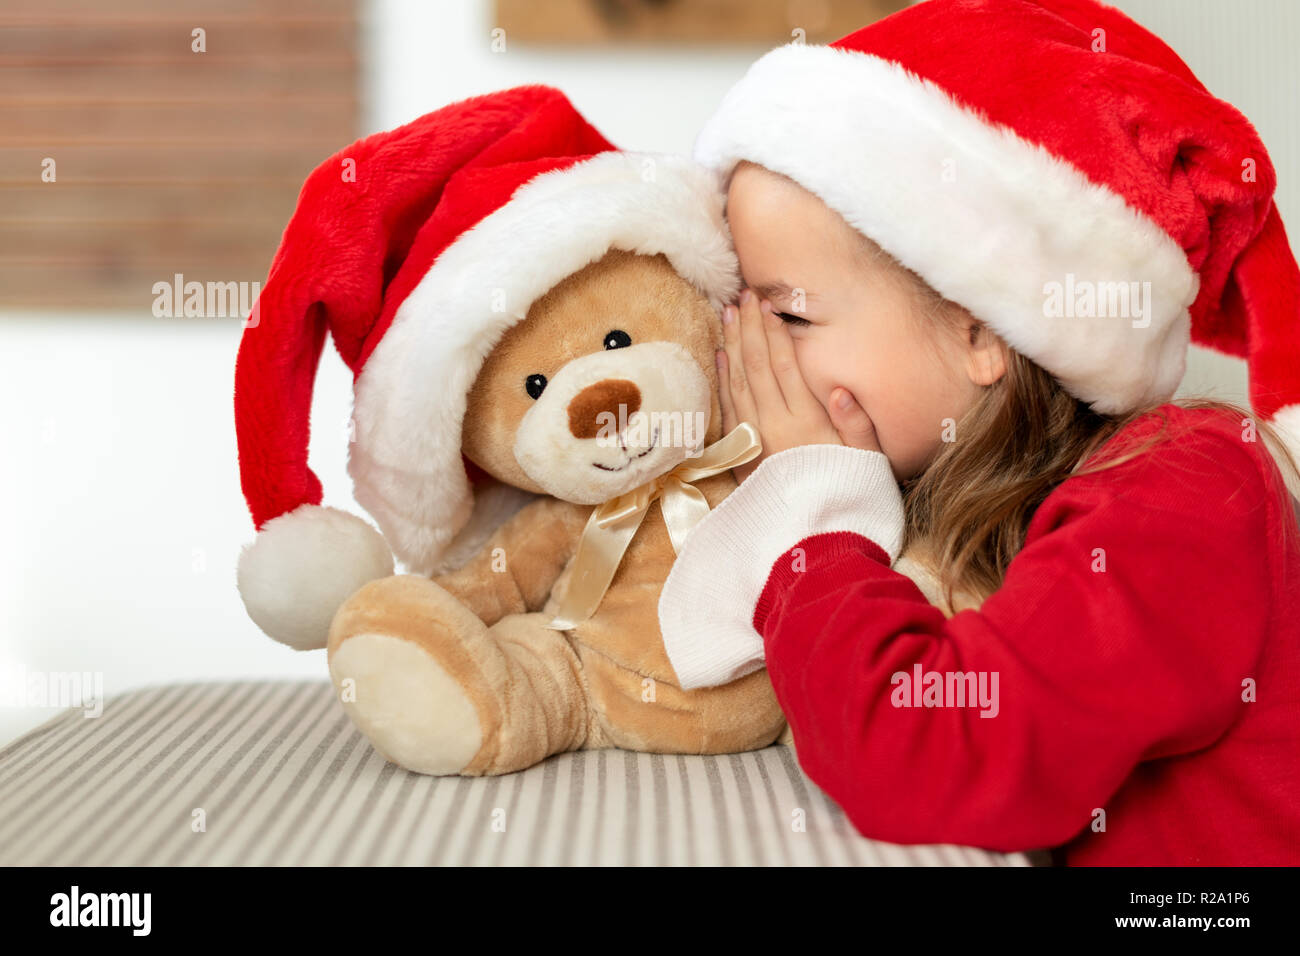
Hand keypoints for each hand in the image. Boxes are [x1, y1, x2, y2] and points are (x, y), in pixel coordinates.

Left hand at [716, 288, 880, 484]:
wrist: (818, 551)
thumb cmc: (853, 503)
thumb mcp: (870, 464)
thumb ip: (858, 425)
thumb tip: (841, 389)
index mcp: (809, 423)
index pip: (785, 365)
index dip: (774, 331)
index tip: (767, 303)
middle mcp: (776, 428)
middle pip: (757, 366)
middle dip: (749, 329)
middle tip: (741, 297)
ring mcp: (755, 442)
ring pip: (738, 383)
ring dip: (732, 347)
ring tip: (727, 316)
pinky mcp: (743, 458)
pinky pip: (729, 410)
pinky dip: (723, 380)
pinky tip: (721, 359)